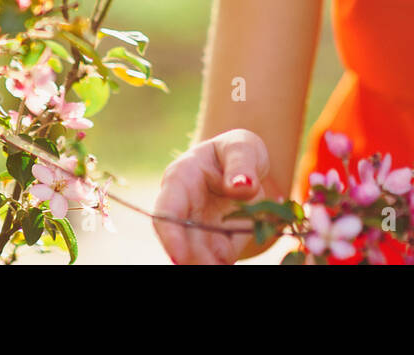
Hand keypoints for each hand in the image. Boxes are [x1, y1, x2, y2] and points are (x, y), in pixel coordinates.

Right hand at [152, 128, 269, 264]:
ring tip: (223, 267)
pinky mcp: (217, 244)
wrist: (246, 167)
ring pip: (197, 256)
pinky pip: (218, 260)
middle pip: (180, 241)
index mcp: (181, 179)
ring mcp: (199, 229)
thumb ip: (241, 163)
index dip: (170, 235)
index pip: (166, 211)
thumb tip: (242, 186)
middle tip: (213, 267)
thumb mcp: (241, 147)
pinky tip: (228, 265)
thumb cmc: (237, 150)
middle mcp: (183, 209)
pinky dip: (222, 264)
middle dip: (193, 259)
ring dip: (207, 264)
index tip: (180, 256)